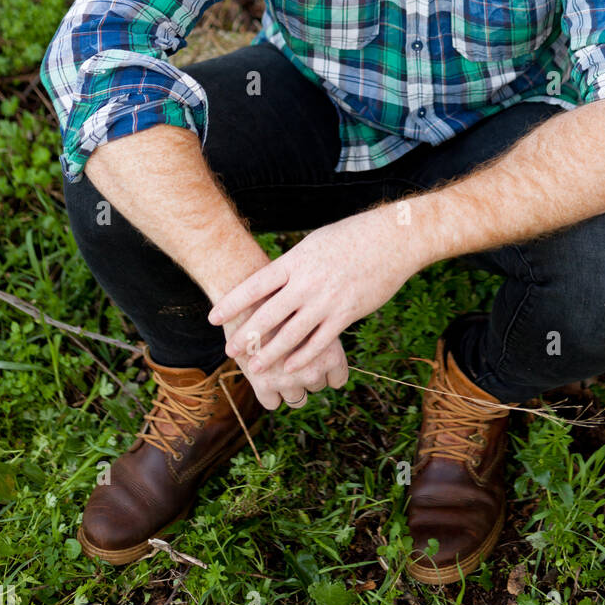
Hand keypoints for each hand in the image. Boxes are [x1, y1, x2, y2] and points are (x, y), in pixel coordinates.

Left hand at [208, 212, 415, 376]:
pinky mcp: (346, 313)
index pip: (256, 285)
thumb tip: (272, 279)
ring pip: (292, 333)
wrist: (390, 239)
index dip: (233, 302)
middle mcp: (307, 282)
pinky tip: (290, 367)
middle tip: (230, 350)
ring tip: (254, 367)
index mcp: (295, 261)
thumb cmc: (349, 237)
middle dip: (247, 334)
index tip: (213, 318)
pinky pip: (320, 340)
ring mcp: (327, 300)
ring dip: (271, 353)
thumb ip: (293, 265)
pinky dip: (303, 356)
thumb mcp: (313, 244)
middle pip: (269, 314)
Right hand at [223, 304, 348, 411]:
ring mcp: (287, 381)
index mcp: (330, 352)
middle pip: (317, 386)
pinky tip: (267, 380)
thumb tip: (332, 340)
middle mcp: (312, 370)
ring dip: (291, 388)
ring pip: (297, 399)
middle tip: (298, 360)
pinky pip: (272, 403)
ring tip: (282, 371)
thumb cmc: (284, 292)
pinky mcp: (262, 384)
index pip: (338, 379)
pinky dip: (271, 395)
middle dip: (309, 376)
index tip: (320, 361)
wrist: (247, 287)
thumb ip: (325, 331)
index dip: (329, 372)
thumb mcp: (315, 311)